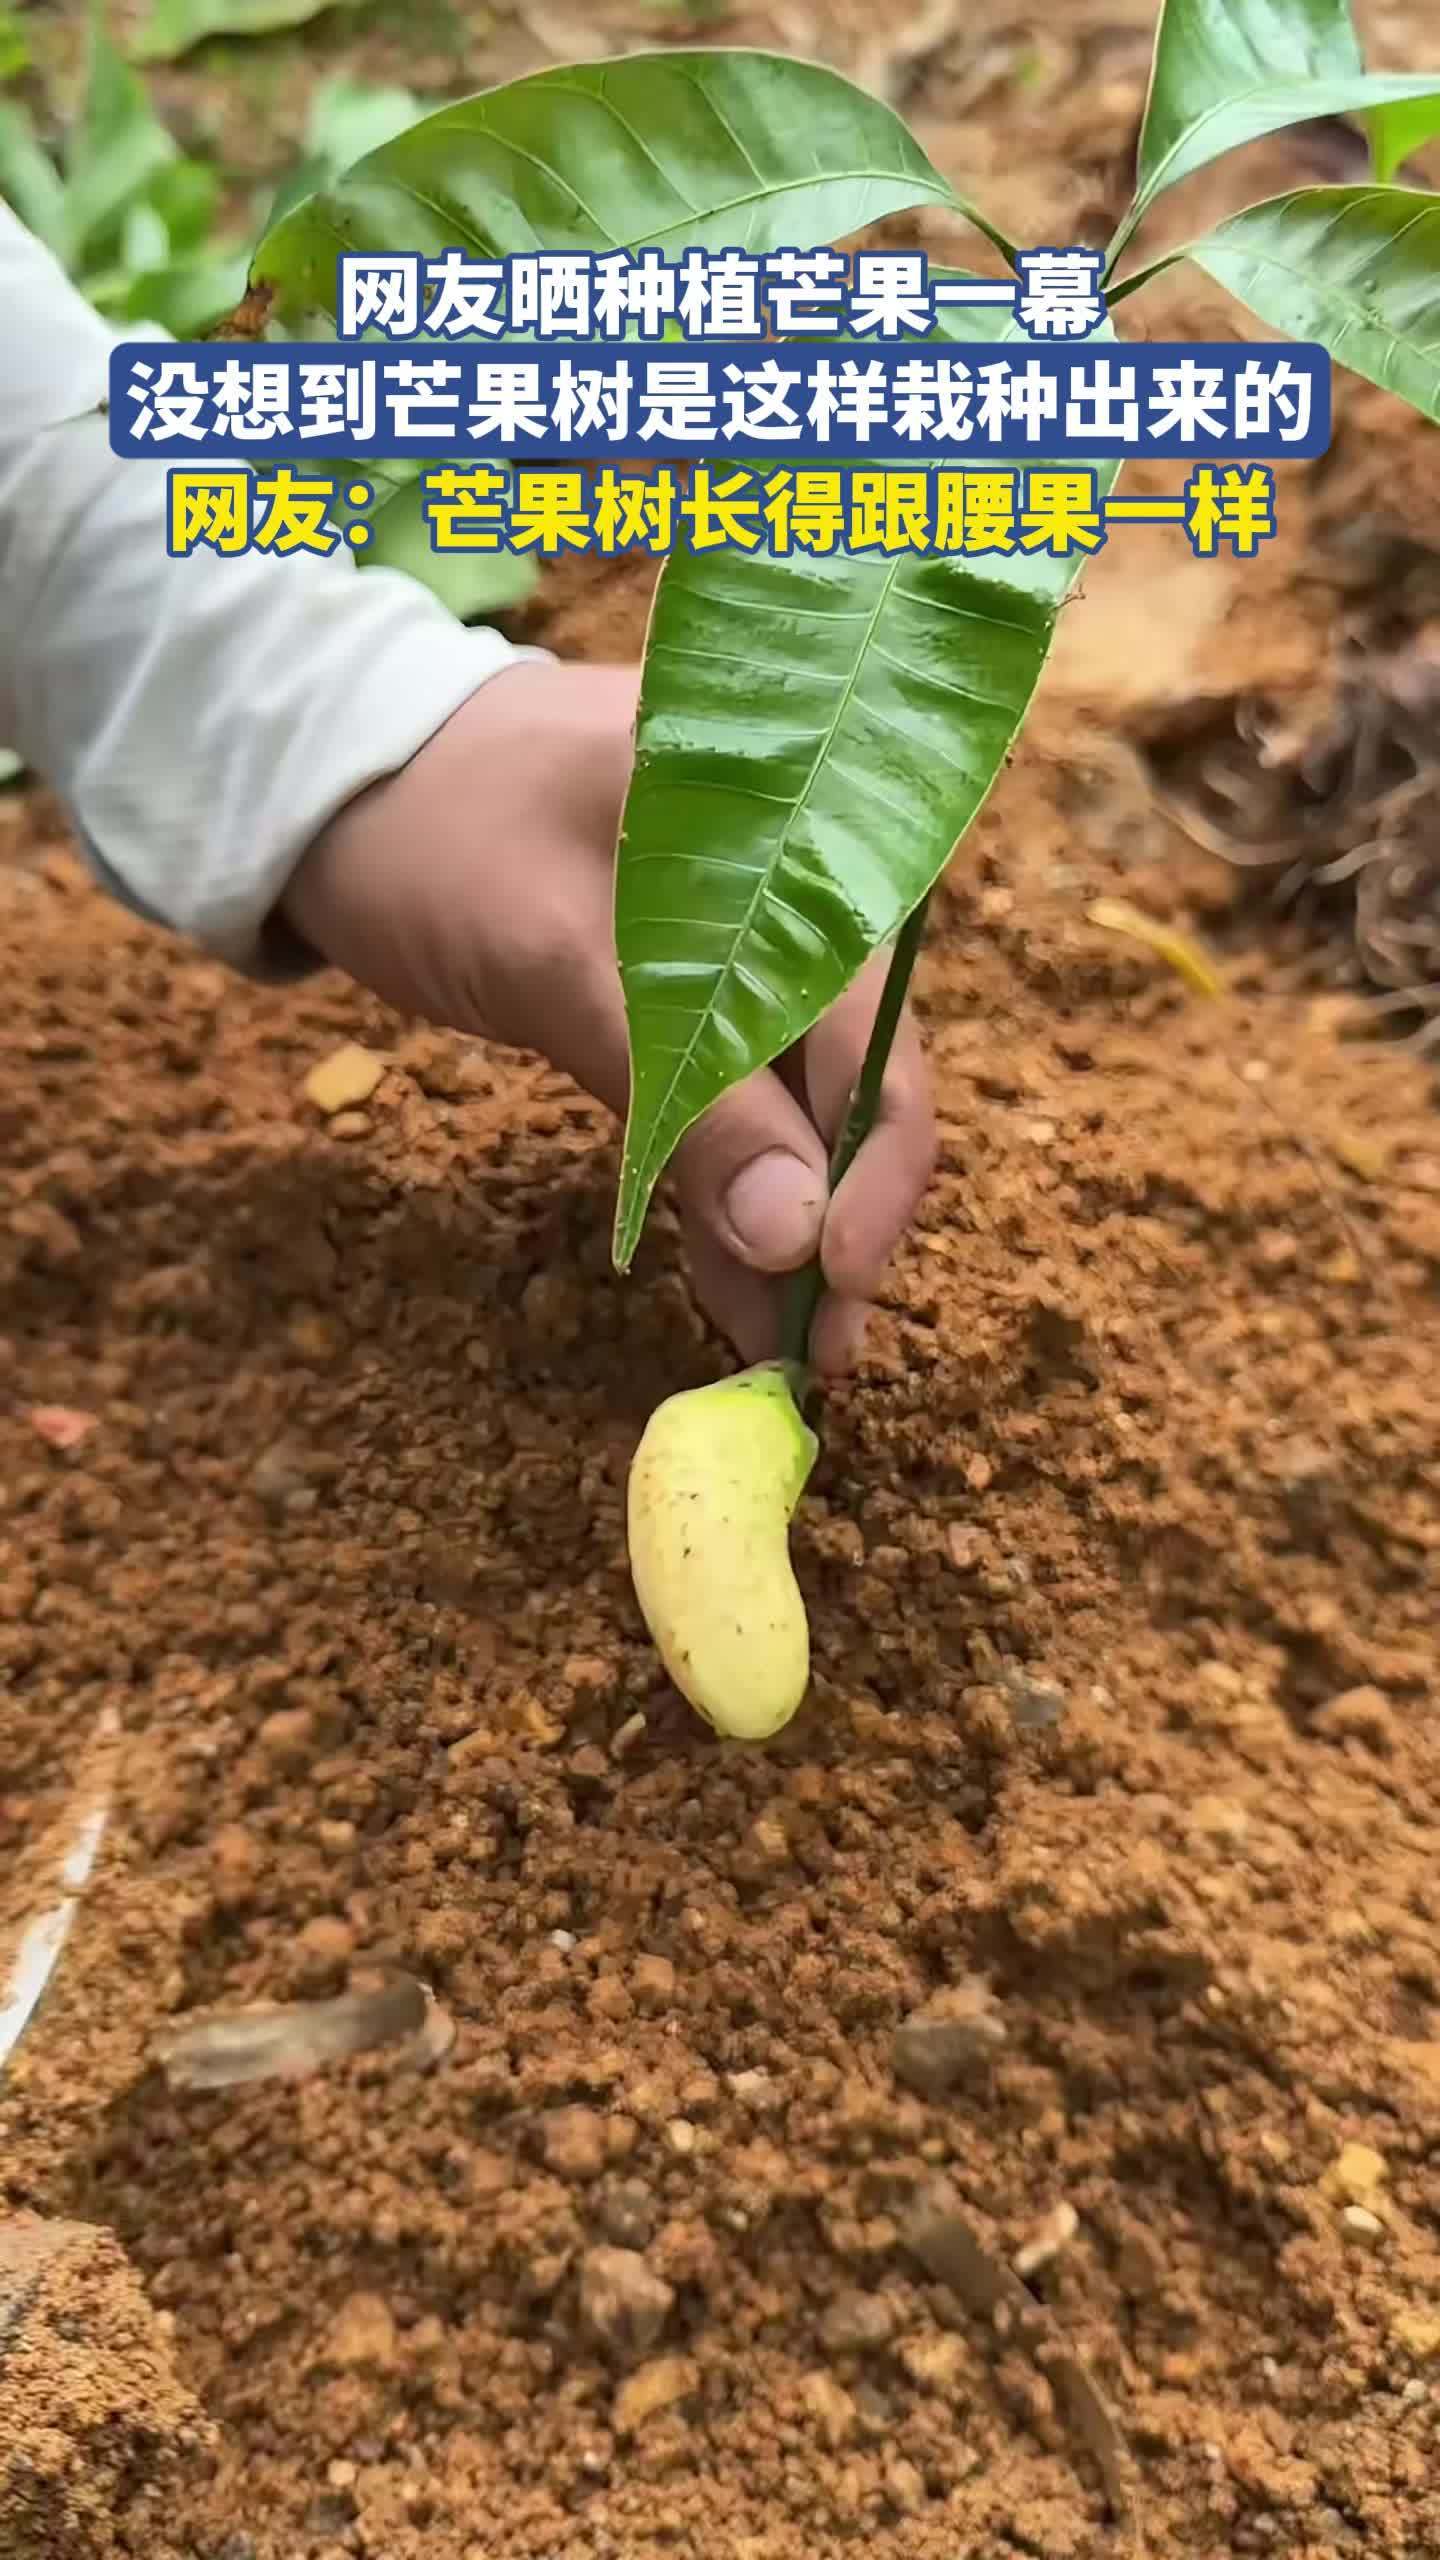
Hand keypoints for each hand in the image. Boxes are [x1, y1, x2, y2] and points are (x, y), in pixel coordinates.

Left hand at [282, 659, 934, 1374]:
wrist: (331, 775)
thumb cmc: (437, 833)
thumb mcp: (556, 958)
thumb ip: (687, 1093)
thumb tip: (797, 1237)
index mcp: (790, 835)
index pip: (876, 1016)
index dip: (880, 1157)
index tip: (839, 1272)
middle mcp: (791, 886)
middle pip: (853, 1070)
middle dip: (840, 1213)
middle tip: (821, 1352)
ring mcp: (739, 943)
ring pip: (793, 1100)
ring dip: (790, 1221)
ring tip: (779, 1350)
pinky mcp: (683, 994)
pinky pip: (728, 1100)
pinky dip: (728, 1189)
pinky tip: (731, 1286)